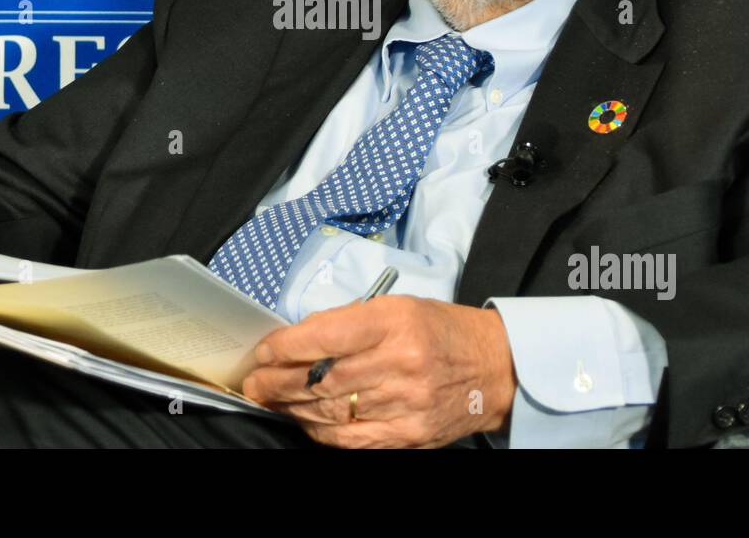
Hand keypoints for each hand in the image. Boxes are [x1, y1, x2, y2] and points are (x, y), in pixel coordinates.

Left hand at [241, 294, 516, 447]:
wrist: (494, 369)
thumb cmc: (441, 331)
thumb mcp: (399, 307)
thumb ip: (349, 322)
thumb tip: (297, 340)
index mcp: (395, 322)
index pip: (326, 336)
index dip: (286, 346)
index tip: (264, 351)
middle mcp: (400, 363)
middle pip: (322, 379)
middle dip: (278, 382)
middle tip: (254, 382)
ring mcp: (405, 404)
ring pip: (330, 411)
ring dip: (292, 407)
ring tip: (271, 400)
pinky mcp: (408, 435)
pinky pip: (350, 439)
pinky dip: (320, 431)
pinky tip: (304, 420)